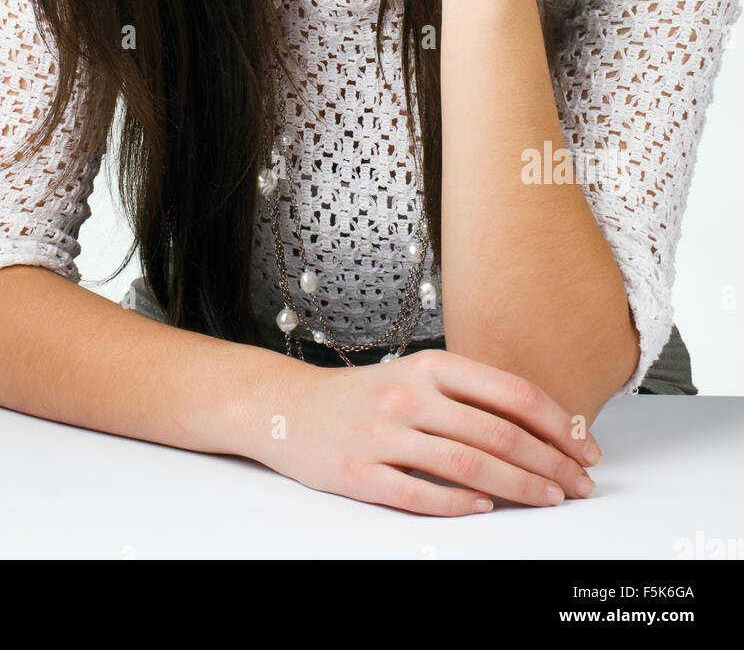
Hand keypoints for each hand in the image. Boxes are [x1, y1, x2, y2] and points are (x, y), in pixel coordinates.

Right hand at [251, 348, 600, 515]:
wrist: (289, 406)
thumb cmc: (367, 395)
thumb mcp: (419, 377)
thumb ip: (471, 395)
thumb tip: (544, 426)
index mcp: (431, 366)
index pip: (513, 393)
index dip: (558, 425)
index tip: (587, 449)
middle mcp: (409, 395)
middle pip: (499, 433)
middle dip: (551, 464)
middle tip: (580, 486)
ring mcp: (382, 434)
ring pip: (468, 465)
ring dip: (519, 488)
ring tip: (550, 501)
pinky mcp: (359, 472)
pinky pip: (420, 494)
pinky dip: (459, 505)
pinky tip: (486, 510)